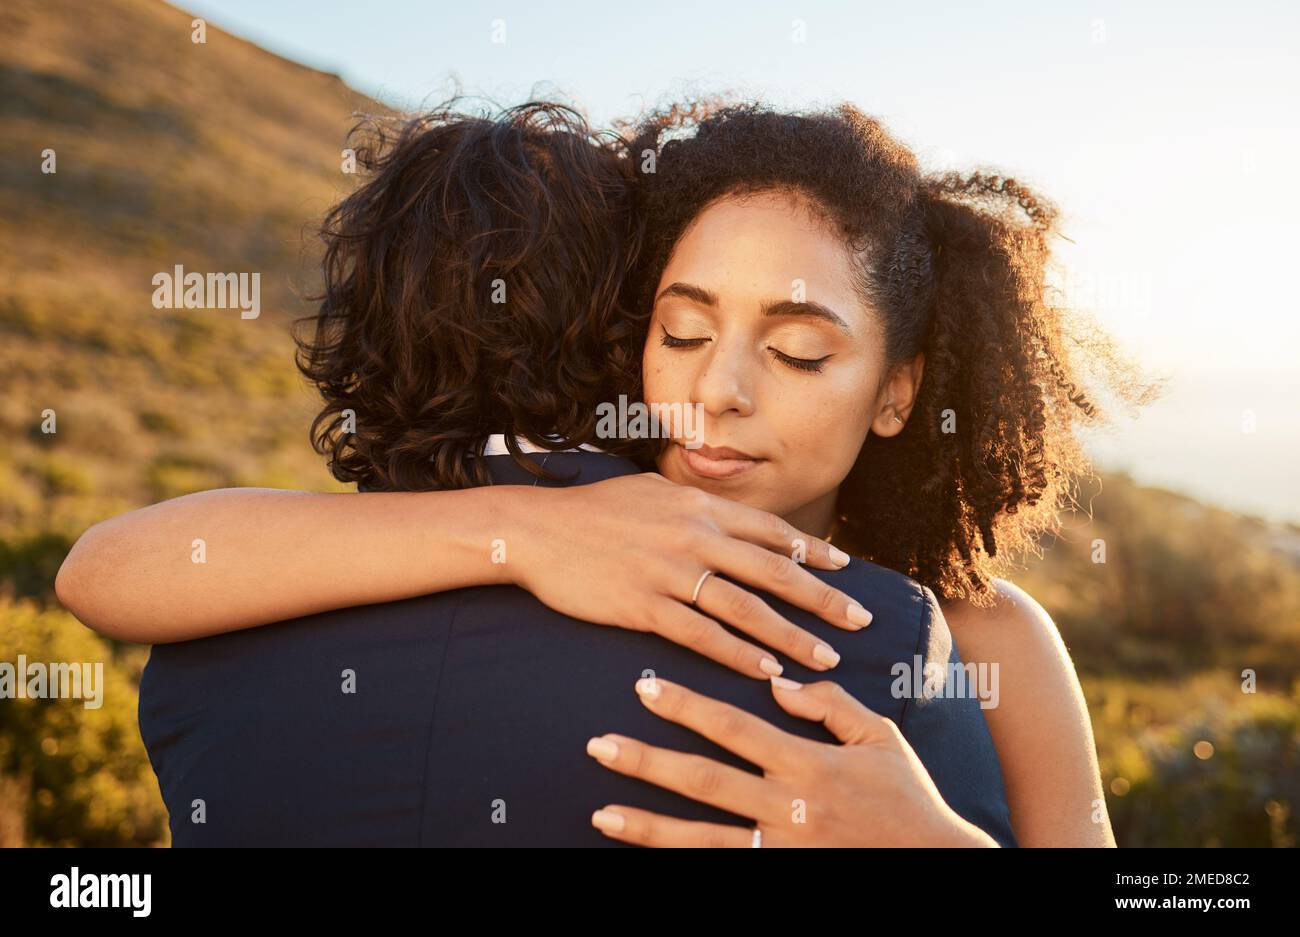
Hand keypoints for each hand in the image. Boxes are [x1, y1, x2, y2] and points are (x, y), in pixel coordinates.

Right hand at [507, 472, 873, 678]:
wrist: (536, 530)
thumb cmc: (594, 511)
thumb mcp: (652, 492)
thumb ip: (694, 507)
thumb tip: (728, 518)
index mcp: (699, 507)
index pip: (771, 531)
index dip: (814, 551)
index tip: (847, 568)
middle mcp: (694, 536)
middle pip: (774, 571)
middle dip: (823, 599)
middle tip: (859, 621)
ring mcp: (670, 572)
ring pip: (746, 609)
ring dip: (790, 636)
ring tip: (824, 659)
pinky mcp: (644, 606)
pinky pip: (703, 636)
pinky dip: (739, 656)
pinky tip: (766, 674)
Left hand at [584, 676, 998, 846]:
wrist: (937, 867)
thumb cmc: (908, 797)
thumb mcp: (882, 737)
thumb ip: (830, 706)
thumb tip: (780, 684)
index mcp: (809, 764)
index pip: (735, 728)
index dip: (687, 707)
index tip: (646, 688)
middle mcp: (788, 809)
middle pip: (704, 782)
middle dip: (648, 762)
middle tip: (599, 744)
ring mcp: (780, 850)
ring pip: (701, 839)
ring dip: (647, 825)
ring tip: (600, 814)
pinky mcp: (779, 876)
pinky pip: (722, 869)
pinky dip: (681, 863)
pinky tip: (644, 856)